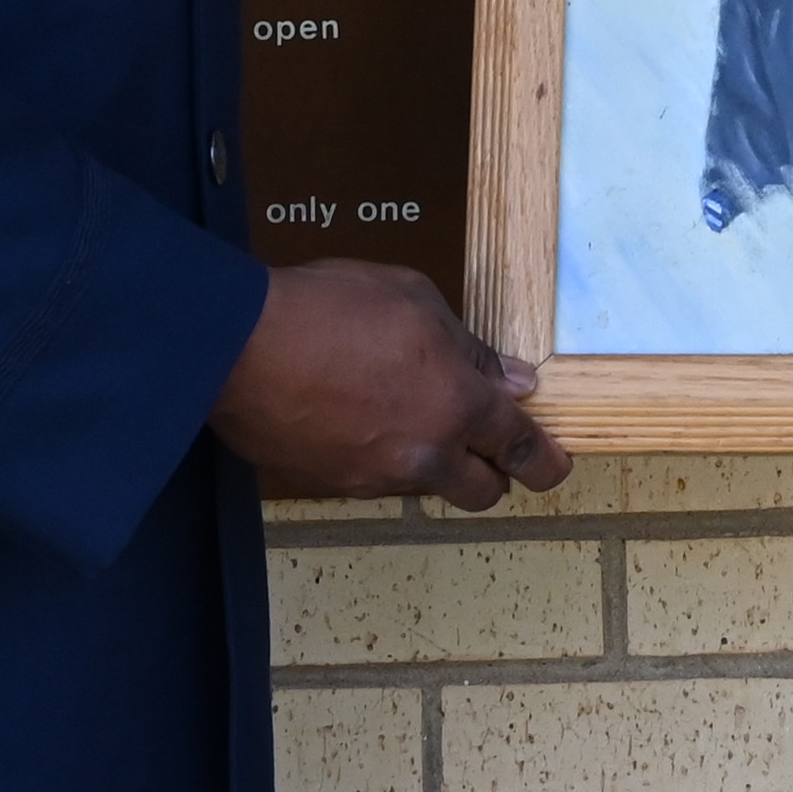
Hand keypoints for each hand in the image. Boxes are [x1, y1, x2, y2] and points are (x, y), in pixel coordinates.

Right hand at [208, 257, 571, 508]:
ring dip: (429, 459)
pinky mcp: (331, 484)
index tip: (554, 467)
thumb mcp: (415, 299)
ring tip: (401, 407)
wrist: (238, 346)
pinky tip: (356, 414)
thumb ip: (469, 347)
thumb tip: (509, 379)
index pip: (521, 447)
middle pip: (482, 491)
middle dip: (491, 472)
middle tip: (483, 442)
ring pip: (424, 484)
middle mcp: (423, 453)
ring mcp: (374, 476)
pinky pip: (373, 479)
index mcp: (457, 403)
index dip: (545, 462)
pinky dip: (378, 456)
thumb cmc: (330, 308)